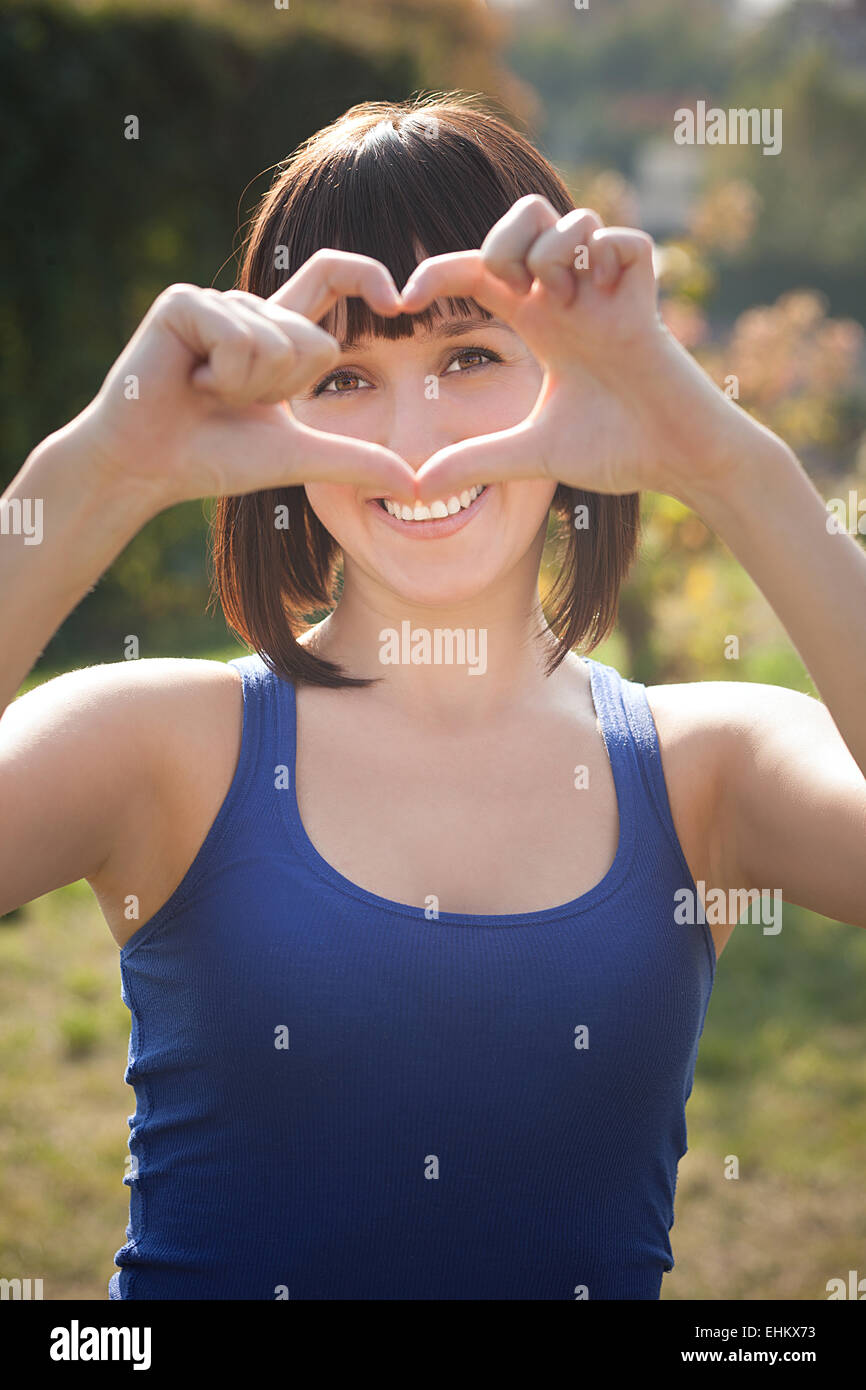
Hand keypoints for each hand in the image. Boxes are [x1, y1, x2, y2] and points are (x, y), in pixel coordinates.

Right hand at [73, 252, 418, 510]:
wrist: (149, 467)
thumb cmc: (215, 458)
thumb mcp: (299, 457)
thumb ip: (355, 460)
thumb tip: (416, 486)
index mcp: (276, 333)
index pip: (330, 277)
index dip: (366, 274)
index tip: (398, 301)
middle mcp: (249, 309)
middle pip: (313, 341)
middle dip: (281, 390)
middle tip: (232, 403)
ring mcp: (215, 302)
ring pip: (276, 343)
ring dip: (247, 387)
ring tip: (206, 394)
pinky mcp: (184, 303)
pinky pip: (239, 337)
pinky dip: (222, 376)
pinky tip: (189, 382)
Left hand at [399, 195, 760, 506]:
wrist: (679, 464)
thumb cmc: (617, 452)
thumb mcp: (532, 454)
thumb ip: (477, 461)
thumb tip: (417, 488)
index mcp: (540, 323)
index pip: (480, 271)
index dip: (438, 274)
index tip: (402, 302)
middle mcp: (572, 299)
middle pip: (525, 217)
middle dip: (501, 238)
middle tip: (506, 288)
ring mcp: (610, 294)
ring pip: (573, 219)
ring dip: (553, 252)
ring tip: (561, 302)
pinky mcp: (648, 299)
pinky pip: (626, 240)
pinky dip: (605, 254)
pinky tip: (598, 296)